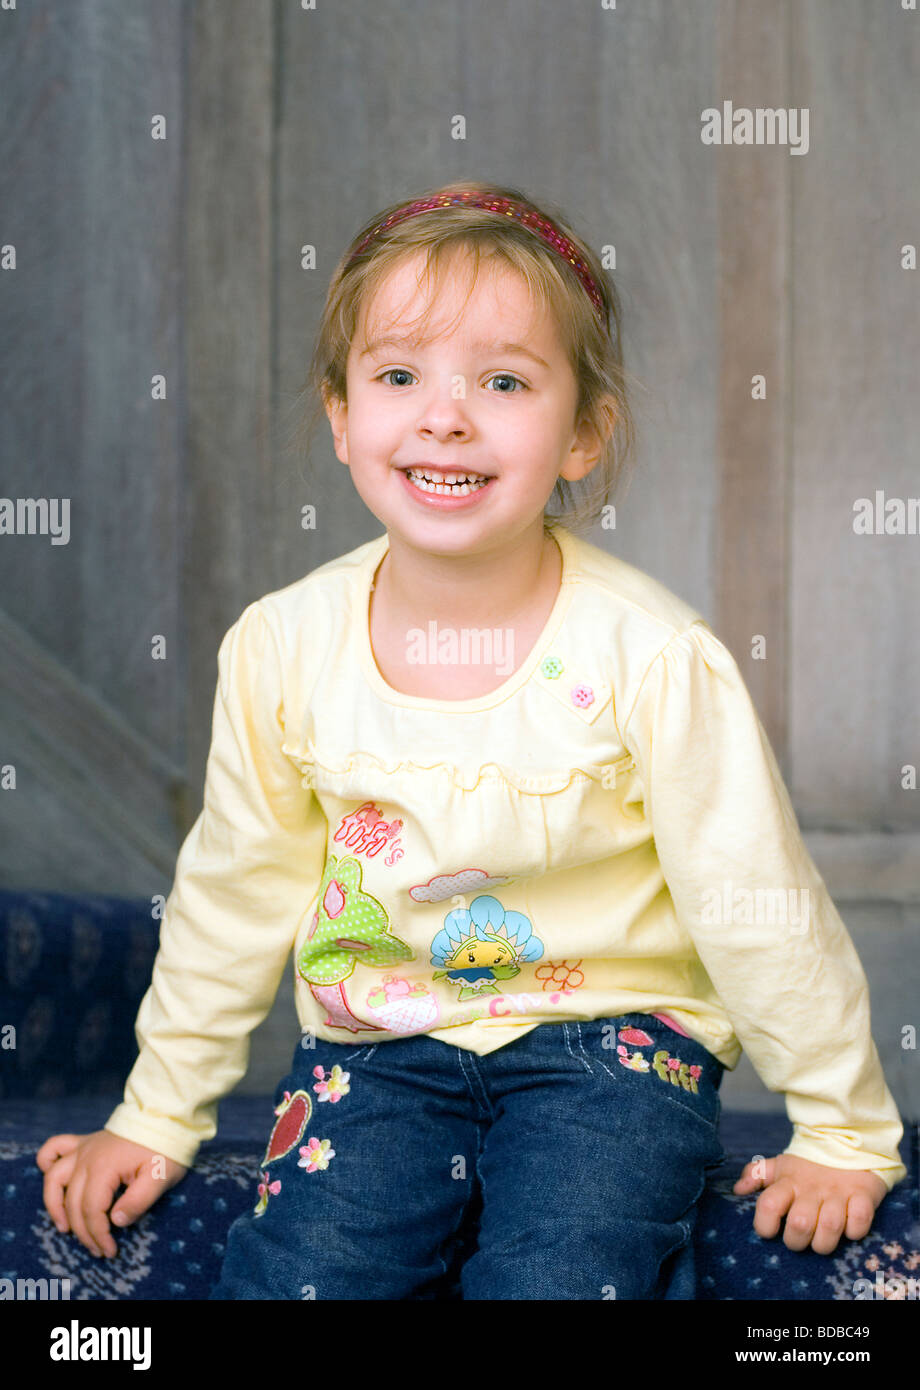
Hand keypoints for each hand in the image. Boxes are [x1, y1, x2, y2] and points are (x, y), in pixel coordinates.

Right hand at [36, 1129, 187, 1259]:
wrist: (167, 1118)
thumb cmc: (165, 1149)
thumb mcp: (161, 1178)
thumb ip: (138, 1202)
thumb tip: (115, 1221)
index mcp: (104, 1168)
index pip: (91, 1211)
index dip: (98, 1235)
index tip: (109, 1251)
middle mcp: (86, 1157)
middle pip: (73, 1202)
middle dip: (83, 1232)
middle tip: (98, 1249)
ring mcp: (83, 1148)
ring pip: (53, 1179)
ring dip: (54, 1205)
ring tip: (64, 1228)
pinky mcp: (84, 1141)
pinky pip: (54, 1147)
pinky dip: (46, 1162)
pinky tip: (51, 1180)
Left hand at [733, 1153, 887, 1253]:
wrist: (847, 1140)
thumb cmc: (808, 1165)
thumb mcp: (780, 1166)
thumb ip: (756, 1174)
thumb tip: (737, 1189)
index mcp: (788, 1182)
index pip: (768, 1205)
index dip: (764, 1224)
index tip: (770, 1230)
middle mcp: (812, 1189)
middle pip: (800, 1224)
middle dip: (797, 1241)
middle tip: (800, 1238)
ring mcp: (839, 1192)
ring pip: (830, 1227)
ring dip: (825, 1242)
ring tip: (822, 1238)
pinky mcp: (863, 1195)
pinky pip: (860, 1220)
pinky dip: (855, 1230)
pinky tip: (849, 1226)